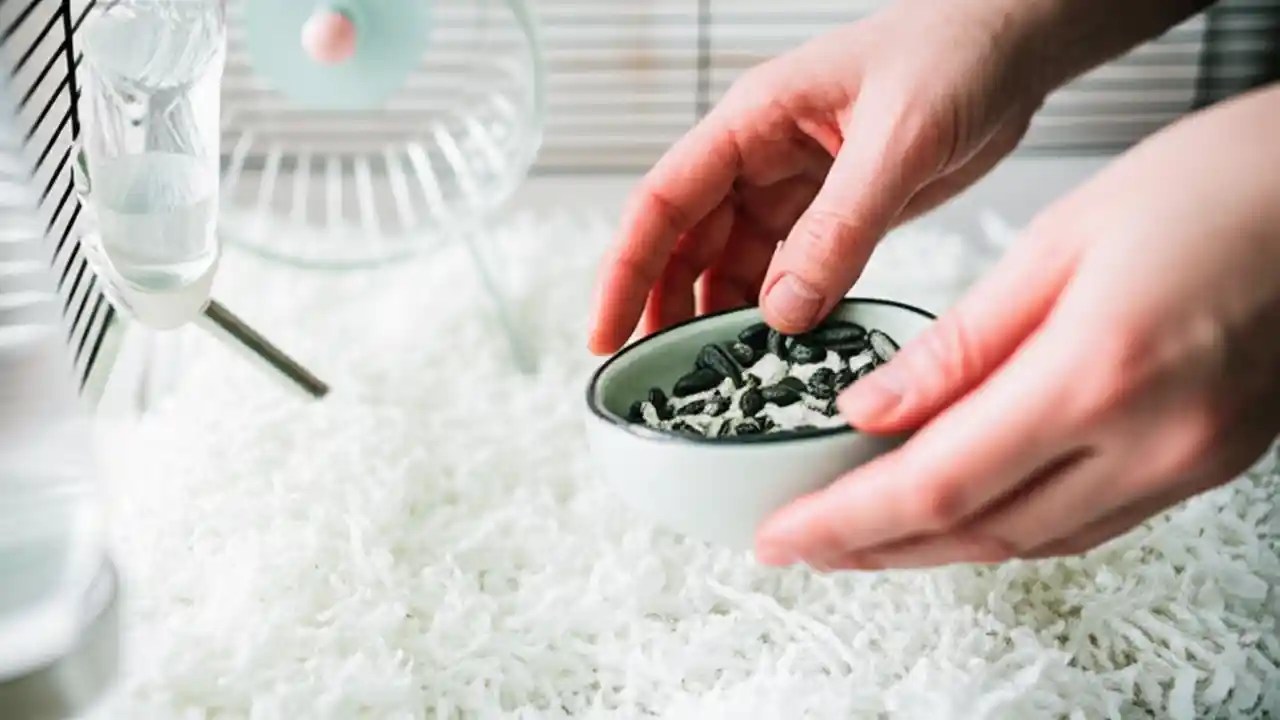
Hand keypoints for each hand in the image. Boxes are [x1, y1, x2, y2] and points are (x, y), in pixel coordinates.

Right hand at [587, 1, 1048, 353]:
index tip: (605, 333)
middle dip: (667, 309)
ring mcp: (797, 189)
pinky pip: (791, 273)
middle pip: (688, 243)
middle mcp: (761, 157)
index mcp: (753, 121)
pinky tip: (783, 352)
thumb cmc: (954, 53)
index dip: (626, 269)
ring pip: (735, 265)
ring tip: (720, 381)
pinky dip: (781, 315)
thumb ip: (842, 227)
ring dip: (725, 319)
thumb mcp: (899, 138)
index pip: (664, 200)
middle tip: (661, 380)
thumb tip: (785, 313)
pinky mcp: (836, 215)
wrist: (1015, 44)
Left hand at [755, 84, 1279, 569]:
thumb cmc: (1212, 187)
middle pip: (977, 530)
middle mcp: (1148, 442)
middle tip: (801, 546)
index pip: (937, 482)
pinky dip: (1004, 528)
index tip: (781, 536)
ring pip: (1028, 542)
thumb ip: (958, 344)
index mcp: (1097, 373)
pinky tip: (957, 514)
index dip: (846, 522)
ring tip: (859, 536)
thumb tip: (868, 411)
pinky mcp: (1204, 466)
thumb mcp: (1059, 243)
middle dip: (873, 549)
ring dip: (933, 548)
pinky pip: (1082, 527)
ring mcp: (1185, 465)